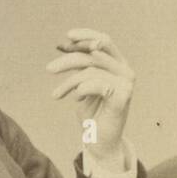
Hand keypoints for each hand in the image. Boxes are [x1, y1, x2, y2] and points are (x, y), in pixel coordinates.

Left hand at [45, 28, 134, 166]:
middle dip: (68, 60)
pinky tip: (76, 98)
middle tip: (49, 69)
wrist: (99, 141)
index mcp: (118, 64)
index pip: (104, 40)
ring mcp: (126, 83)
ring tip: (57, 94)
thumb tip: (64, 43)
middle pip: (94, 53)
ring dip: (69, 82)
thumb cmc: (91, 113)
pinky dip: (81, 89)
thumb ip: (79, 64)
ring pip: (91, 70)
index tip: (67, 36)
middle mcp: (125, 70)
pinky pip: (97, 84)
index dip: (86, 35)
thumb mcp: (81, 83)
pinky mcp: (123, 97)